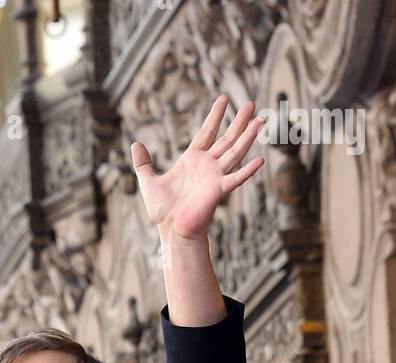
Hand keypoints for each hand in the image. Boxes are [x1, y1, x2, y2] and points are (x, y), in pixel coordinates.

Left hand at [131, 95, 264, 242]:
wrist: (170, 230)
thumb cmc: (162, 210)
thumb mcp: (148, 180)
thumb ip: (143, 162)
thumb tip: (135, 144)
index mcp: (192, 159)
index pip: (207, 132)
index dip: (215, 115)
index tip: (224, 99)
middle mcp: (207, 165)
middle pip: (227, 138)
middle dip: (239, 121)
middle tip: (251, 103)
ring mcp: (215, 177)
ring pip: (235, 152)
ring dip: (248, 136)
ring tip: (260, 120)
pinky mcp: (218, 191)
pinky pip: (236, 179)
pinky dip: (247, 171)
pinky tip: (260, 160)